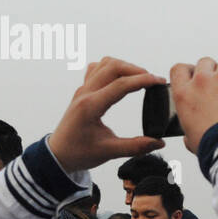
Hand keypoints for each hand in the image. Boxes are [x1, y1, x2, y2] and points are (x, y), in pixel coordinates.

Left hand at [47, 57, 165, 171]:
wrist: (58, 154)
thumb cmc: (78, 153)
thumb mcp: (109, 152)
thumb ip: (136, 147)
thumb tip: (159, 142)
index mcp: (90, 106)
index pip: (120, 85)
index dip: (143, 80)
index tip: (159, 81)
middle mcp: (85, 93)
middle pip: (113, 67)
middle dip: (136, 70)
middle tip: (152, 80)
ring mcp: (83, 90)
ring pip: (105, 64)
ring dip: (124, 66)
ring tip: (139, 78)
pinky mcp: (83, 90)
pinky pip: (97, 69)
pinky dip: (113, 68)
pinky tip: (122, 78)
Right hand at [169, 52, 217, 153]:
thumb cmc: (212, 145)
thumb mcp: (190, 137)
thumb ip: (189, 130)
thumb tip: (189, 136)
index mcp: (184, 94)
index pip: (180, 69)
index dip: (189, 71)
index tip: (196, 77)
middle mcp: (202, 81)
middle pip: (205, 62)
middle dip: (212, 72)